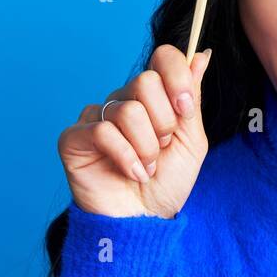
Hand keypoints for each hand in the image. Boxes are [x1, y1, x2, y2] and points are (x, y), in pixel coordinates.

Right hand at [58, 45, 212, 218]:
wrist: (144, 220)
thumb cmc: (167, 182)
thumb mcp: (192, 140)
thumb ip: (192, 97)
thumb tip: (201, 56)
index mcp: (153, 96)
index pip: (163, 57)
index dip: (177, 78)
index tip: (185, 109)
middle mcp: (123, 100)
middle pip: (146, 82)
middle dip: (163, 123)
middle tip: (161, 148)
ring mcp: (97, 117)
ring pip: (127, 110)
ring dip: (146, 147)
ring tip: (146, 166)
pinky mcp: (74, 138)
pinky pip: (103, 131)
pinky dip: (125, 157)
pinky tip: (131, 173)